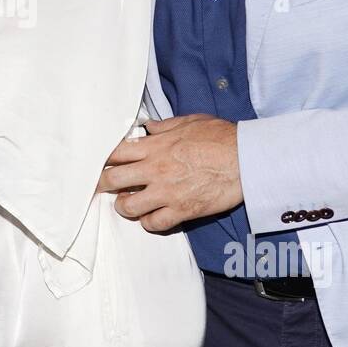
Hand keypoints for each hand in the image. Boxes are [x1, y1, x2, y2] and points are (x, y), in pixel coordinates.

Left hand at [96, 113, 242, 231]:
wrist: (246, 158)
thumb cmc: (220, 137)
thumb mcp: (189, 122)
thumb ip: (164, 126)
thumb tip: (148, 127)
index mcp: (155, 146)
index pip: (115, 153)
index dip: (104, 160)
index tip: (102, 164)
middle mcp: (155, 169)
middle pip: (112, 180)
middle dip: (102, 184)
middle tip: (101, 187)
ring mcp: (167, 192)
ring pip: (128, 207)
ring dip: (124, 206)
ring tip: (128, 203)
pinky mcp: (182, 210)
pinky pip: (154, 224)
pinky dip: (149, 222)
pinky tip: (151, 217)